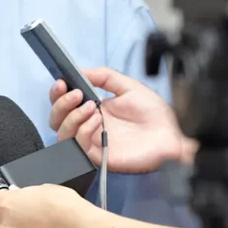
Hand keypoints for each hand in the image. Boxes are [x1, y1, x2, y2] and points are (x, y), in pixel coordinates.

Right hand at [48, 67, 190, 173]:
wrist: (171, 135)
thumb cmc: (154, 115)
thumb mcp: (129, 87)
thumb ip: (105, 77)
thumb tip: (81, 70)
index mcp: (92, 110)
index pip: (64, 104)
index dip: (57, 94)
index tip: (62, 83)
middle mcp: (88, 126)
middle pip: (56, 119)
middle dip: (60, 105)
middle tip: (76, 94)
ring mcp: (91, 142)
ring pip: (62, 134)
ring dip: (72, 117)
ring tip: (92, 108)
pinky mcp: (97, 156)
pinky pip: (78, 146)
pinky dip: (83, 131)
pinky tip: (98, 121)